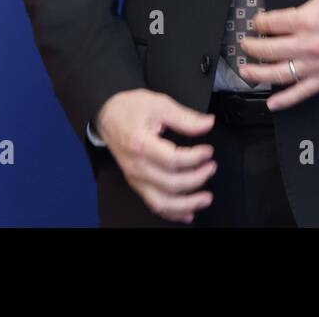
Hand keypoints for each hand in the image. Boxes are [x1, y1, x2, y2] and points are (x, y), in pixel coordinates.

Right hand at [94, 89, 217, 222]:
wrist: (107, 115)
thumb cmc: (131, 108)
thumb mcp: (160, 104)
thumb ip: (185, 117)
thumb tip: (208, 123)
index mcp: (141, 145)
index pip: (172, 160)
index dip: (195, 158)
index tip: (208, 151)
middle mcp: (136, 166)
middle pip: (169, 183)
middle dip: (196, 179)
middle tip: (212, 167)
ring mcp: (135, 178)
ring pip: (161, 202)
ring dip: (186, 204)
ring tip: (205, 198)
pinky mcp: (136, 183)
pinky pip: (153, 203)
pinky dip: (171, 212)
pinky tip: (187, 213)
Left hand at [238, 0, 318, 109]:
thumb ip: (301, 11)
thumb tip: (284, 21)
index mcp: (307, 20)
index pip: (271, 23)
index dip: (259, 22)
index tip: (257, 22)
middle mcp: (308, 44)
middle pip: (268, 49)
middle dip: (251, 46)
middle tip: (246, 44)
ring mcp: (316, 65)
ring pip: (278, 73)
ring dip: (257, 73)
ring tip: (246, 70)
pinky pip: (301, 93)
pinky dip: (284, 100)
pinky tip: (271, 102)